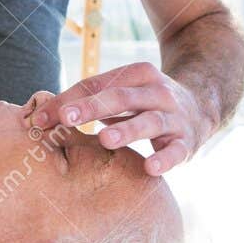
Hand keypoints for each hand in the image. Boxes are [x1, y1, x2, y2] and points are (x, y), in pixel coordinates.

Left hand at [29, 61, 211, 175]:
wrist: (202, 105)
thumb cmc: (145, 102)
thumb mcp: (122, 94)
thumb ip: (88, 102)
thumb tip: (40, 117)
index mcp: (136, 74)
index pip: (97, 84)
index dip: (68, 100)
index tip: (41, 117)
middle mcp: (157, 91)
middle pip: (121, 97)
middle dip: (92, 107)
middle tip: (66, 118)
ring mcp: (174, 116)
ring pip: (149, 121)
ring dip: (127, 130)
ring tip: (104, 139)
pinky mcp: (187, 141)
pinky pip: (176, 151)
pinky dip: (164, 159)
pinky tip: (149, 168)